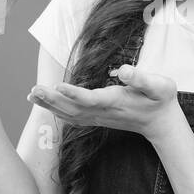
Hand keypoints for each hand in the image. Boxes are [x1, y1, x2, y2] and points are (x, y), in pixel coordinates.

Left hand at [27, 63, 180, 142]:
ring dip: (50, 105)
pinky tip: (47, 105)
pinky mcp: (97, 118)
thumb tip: (124, 70)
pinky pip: (73, 117)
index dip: (74, 93)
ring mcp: (99, 117)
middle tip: (34, 91)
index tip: (58, 86)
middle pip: (73, 108)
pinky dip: (58, 111)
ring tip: (32, 96)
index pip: (91, 99)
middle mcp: (103, 112)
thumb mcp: (159, 85)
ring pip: (70, 113)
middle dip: (52, 99)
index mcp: (116, 101)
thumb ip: (142, 78)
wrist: (161, 122)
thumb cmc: (160, 99)